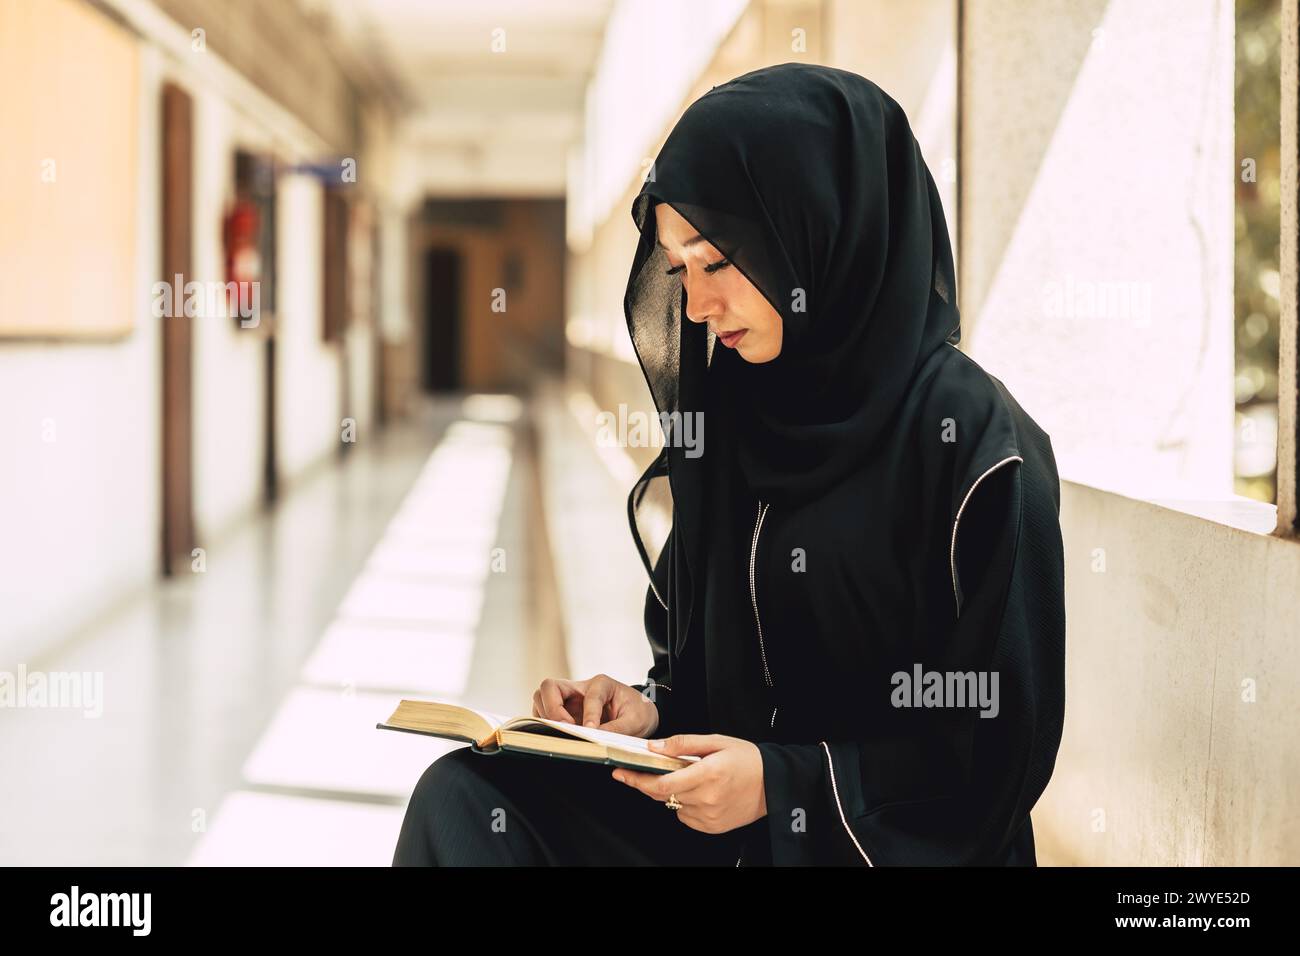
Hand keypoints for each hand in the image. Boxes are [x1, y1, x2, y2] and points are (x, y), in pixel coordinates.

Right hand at [531, 673, 660, 737]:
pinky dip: (545, 725)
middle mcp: (580, 688)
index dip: (589, 714)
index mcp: (602, 684)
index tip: (591, 731)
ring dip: (545, 717)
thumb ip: (617, 729)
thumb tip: (595, 739)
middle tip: (565, 729)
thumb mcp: (636, 721)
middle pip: (549, 686)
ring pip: (541, 698)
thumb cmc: (639, 713)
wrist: (639, 714)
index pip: (589, 696)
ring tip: (561, 735)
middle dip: (551, 708)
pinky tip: (559, 737)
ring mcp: (570, 700)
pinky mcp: (565, 712)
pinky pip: (544, 714)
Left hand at [611, 734, 766, 833]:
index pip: (662, 782)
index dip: (637, 779)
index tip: (621, 772)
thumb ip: (682, 744)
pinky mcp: (712, 827)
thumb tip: (654, 747)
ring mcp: (709, 816)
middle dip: (646, 783)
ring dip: (671, 791)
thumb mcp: (716, 741)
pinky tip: (699, 792)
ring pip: (673, 804)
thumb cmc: (747, 759)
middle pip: (662, 794)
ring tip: (689, 777)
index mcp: (708, 774)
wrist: (773, 784)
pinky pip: (685, 815)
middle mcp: (707, 798)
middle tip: (634, 773)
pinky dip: (684, 803)